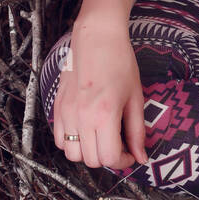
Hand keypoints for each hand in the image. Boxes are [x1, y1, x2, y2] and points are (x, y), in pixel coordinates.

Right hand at [52, 15, 148, 169]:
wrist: (97, 38)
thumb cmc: (120, 63)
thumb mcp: (135, 98)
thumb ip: (137, 131)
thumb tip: (141, 157)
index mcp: (104, 114)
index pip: (108, 158)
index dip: (123, 161)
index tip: (130, 153)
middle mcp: (81, 117)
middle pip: (90, 160)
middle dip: (107, 157)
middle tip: (119, 143)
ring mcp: (66, 113)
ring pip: (72, 154)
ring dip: (88, 152)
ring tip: (101, 137)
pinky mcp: (58, 107)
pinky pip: (59, 139)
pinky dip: (72, 142)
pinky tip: (86, 130)